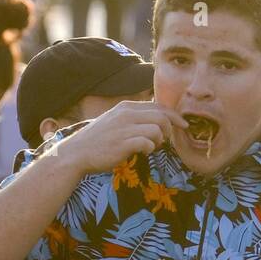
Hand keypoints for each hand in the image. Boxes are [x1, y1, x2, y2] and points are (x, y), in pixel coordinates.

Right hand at [53, 100, 186, 174]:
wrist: (77, 153)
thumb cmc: (99, 140)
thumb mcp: (116, 121)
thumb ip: (134, 118)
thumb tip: (159, 120)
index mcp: (126, 107)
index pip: (158, 106)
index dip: (174, 116)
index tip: (183, 125)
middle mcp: (126, 114)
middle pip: (162, 116)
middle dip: (169, 129)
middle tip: (164, 140)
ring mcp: (124, 128)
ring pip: (157, 129)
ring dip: (159, 141)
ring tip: (150, 147)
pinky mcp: (123, 143)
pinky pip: (148, 143)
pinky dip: (150, 149)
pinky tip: (142, 152)